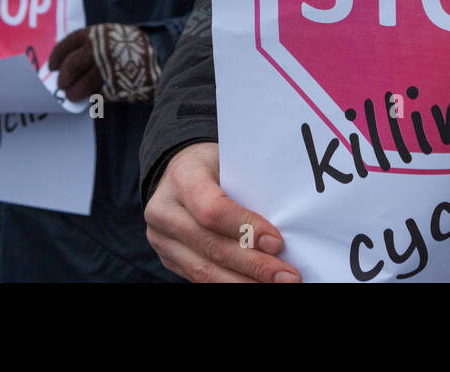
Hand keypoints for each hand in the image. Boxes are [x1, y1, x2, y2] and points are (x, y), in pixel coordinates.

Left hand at [48, 24, 159, 101]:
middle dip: (64, 78)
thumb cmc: (132, 46)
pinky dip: (93, 98)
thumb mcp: (113, 35)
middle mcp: (100, 50)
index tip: (51, 66)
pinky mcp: (117, 86)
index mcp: (97, 34)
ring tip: (72, 96)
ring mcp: (108, 69)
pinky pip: (98, 95)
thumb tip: (65, 65)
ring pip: (82, 85)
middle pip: (71, 66)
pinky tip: (92, 97)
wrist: (162, 53)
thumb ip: (92, 45)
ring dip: (74, 93)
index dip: (57, 56)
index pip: (68, 44)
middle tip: (61, 85)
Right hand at [144, 142, 299, 282]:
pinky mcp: (168, 259)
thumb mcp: (232, 164)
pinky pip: (200, 279)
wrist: (179, 174)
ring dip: (245, 282)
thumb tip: (282, 231)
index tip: (277, 243)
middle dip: (254, 265)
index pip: (212, 210)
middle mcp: (164, 210)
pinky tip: (255, 284)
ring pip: (204, 271)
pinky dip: (232, 283)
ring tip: (277, 284)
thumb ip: (249, 190)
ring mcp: (161, 239)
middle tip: (288, 276)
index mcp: (182, 177)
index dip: (246, 229)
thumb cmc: (216, 166)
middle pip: (211, 246)